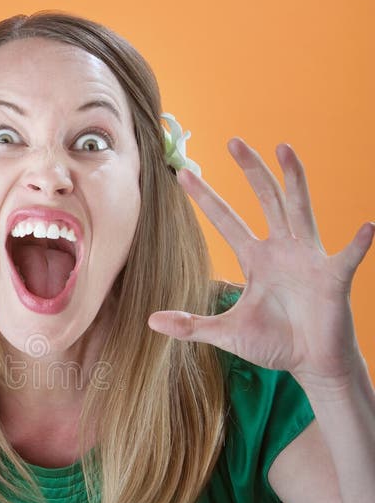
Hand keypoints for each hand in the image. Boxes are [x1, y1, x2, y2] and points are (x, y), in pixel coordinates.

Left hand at [147, 138, 373, 390]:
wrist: (311, 362)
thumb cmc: (273, 342)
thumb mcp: (225, 333)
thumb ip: (190, 325)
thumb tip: (150, 320)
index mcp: (256, 258)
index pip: (226, 220)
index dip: (206, 197)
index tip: (184, 173)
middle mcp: (282, 249)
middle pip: (264, 199)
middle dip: (249, 170)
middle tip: (232, 141)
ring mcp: (308, 259)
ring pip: (299, 209)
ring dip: (294, 179)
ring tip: (284, 149)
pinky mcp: (333, 278)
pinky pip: (347, 257)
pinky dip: (357, 244)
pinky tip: (366, 227)